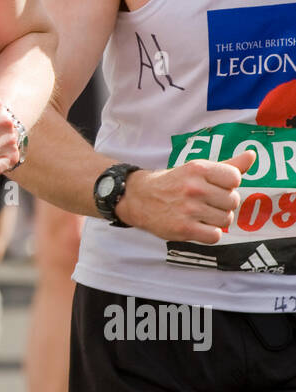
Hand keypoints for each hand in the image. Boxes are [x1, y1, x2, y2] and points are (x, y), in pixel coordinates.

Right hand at [117, 151, 255, 242]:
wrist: (139, 198)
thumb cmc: (173, 183)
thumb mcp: (197, 169)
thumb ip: (227, 165)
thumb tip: (252, 156)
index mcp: (198, 168)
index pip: (235, 178)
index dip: (229, 185)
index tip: (216, 187)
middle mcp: (194, 187)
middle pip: (233, 201)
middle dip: (223, 204)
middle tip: (207, 202)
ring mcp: (189, 209)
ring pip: (226, 220)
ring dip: (217, 220)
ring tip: (202, 214)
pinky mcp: (184, 229)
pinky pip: (215, 236)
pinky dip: (210, 233)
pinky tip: (198, 226)